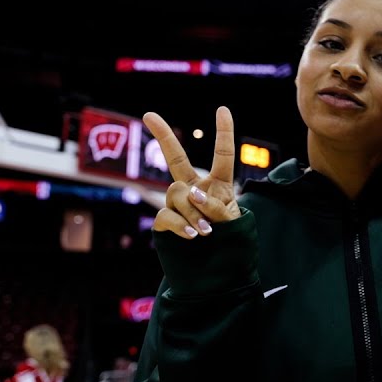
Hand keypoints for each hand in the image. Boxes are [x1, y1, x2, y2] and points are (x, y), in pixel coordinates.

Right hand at [144, 106, 240, 238]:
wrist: (217, 271)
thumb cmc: (230, 243)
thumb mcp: (232, 222)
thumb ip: (216, 206)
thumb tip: (192, 194)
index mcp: (219, 185)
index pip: (222, 155)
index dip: (223, 132)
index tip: (222, 109)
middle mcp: (195, 190)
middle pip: (177, 160)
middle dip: (163, 136)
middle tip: (149, 114)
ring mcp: (177, 206)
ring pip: (176, 193)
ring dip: (191, 210)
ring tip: (205, 231)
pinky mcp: (165, 224)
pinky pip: (166, 216)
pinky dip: (180, 224)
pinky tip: (192, 235)